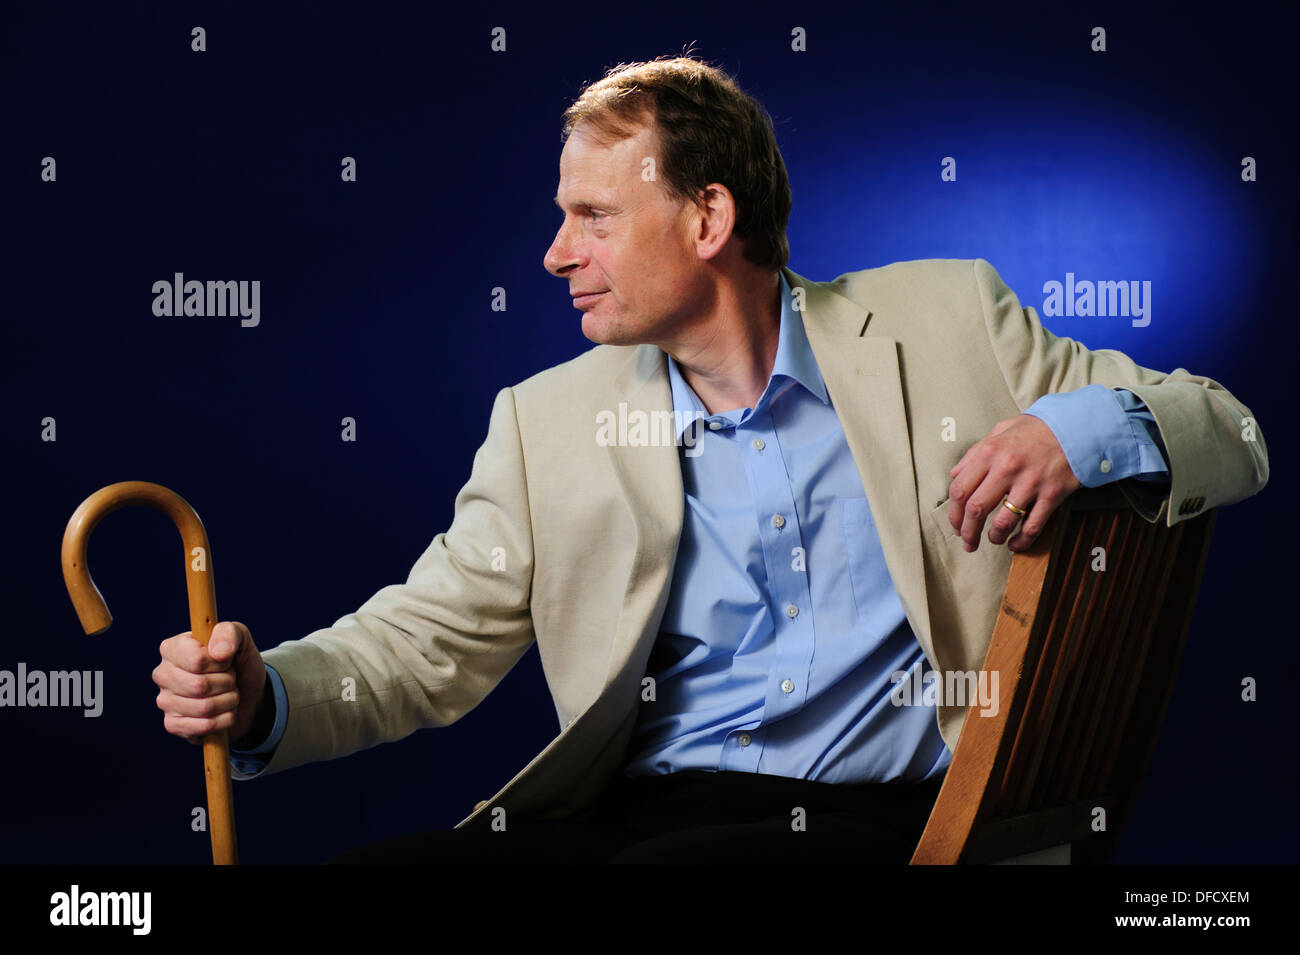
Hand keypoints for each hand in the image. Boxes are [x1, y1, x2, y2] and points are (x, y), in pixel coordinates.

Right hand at [153, 621, 264, 744]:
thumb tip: (218, 652)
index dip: (221, 663)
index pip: (197, 660)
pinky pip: (203, 726)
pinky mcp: (173, 725)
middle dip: (227, 683)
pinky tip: (225, 712)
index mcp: (173, 648)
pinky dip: (224, 720)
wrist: (248, 692)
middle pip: (200, 686)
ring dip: (228, 701)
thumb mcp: (240, 639)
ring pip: (204, 707)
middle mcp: (162, 674)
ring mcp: (165, 701)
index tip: (226, 661)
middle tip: (230, 679)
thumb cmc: (238, 662)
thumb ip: (229, 633)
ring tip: (229, 694)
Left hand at [947, 414, 1081, 552]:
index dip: (954, 514)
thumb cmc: (1038, 428)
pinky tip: (1015, 544)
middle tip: (968, 543)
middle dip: (968, 532)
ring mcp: (1030, 483)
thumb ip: (975, 452)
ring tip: (993, 539)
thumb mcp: (1000, 430)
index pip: (960, 490)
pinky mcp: (1052, 494)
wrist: (1077, 425)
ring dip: (994, 537)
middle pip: (976, 509)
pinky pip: (1033, 526)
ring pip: (1003, 522)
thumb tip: (956, 474)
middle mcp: (1007, 468)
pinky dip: (1021, 540)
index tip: (956, 525)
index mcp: (990, 453)